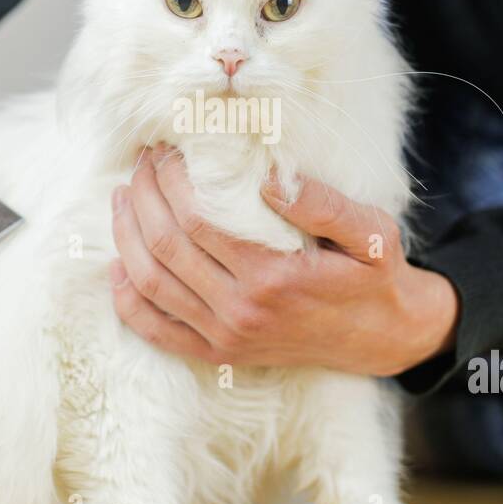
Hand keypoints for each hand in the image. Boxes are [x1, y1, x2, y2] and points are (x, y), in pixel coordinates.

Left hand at [109, 145, 457, 375]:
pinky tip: (117, 266)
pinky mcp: (219, 353)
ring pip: (151, 284)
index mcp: (274, 276)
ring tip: (122, 196)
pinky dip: (128, 300)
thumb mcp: (370, 232)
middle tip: (142, 162)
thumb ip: (322, 204)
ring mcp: (226, 336)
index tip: (167, 150)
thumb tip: (267, 181)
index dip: (171, 179)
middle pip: (166, 244)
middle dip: (145, 195)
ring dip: (126, 236)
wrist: (384, 337)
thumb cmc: (374, 276)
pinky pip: (157, 330)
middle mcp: (241, 310)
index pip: (198, 217)